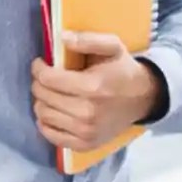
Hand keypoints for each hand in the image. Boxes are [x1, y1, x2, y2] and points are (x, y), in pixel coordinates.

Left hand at [30, 31, 162, 152]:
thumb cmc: (122, 70)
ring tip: (50, 93)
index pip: (48, 79)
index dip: (39, 68)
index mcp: (93, 87)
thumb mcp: (112, 46)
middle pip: (43, 97)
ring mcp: (86, 131)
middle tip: (45, 77)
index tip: (41, 63)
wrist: (143, 98)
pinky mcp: (85, 144)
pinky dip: (45, 123)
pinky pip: (51, 136)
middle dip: (39, 83)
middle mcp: (88, 112)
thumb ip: (87, 39)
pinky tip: (52, 111)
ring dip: (41, 101)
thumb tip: (62, 37)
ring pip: (44, 115)